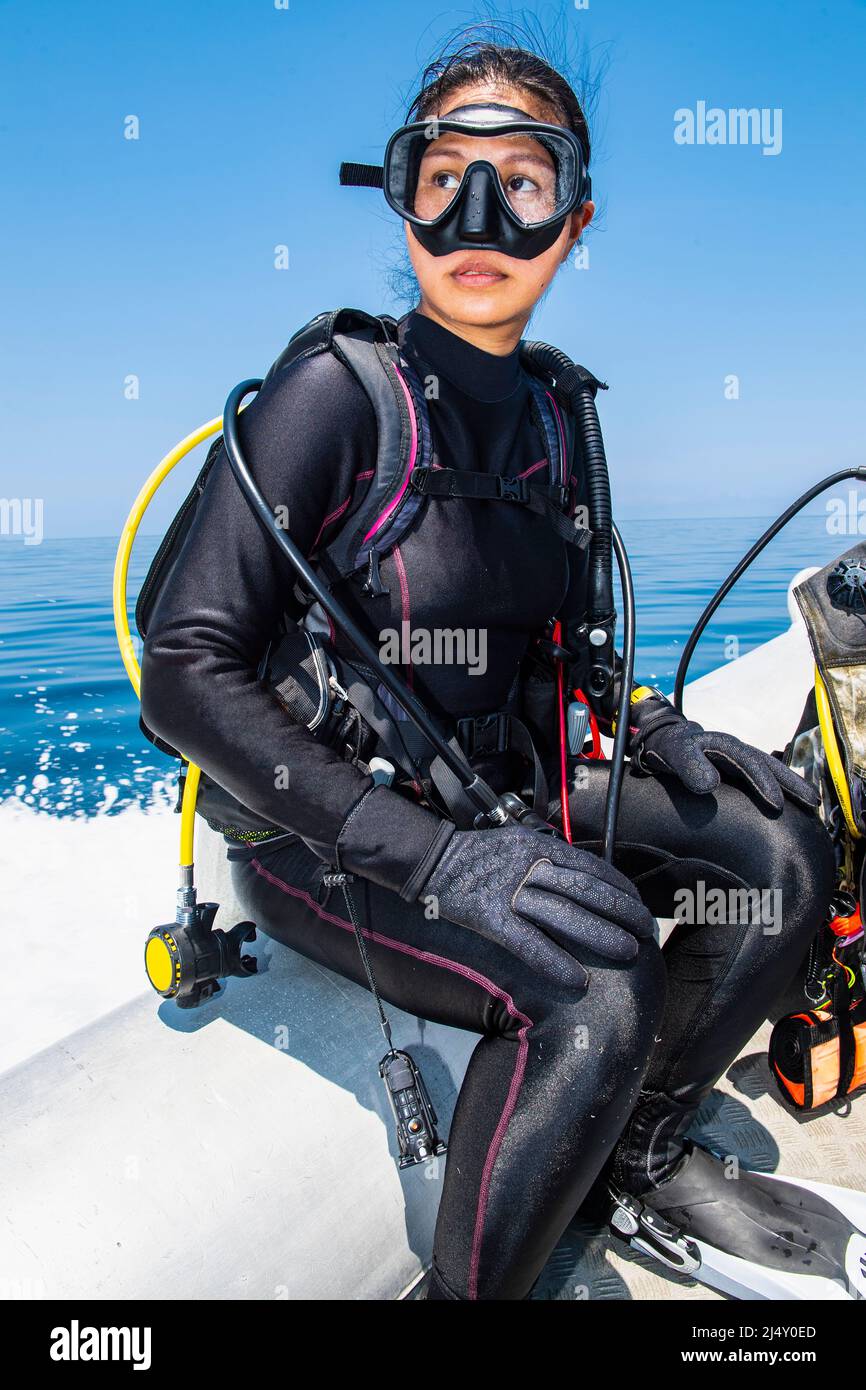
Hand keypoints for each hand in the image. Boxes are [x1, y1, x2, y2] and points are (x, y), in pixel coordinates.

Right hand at [419, 821, 655, 987]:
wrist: (430, 857)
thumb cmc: (477, 856)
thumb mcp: (519, 845)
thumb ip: (549, 861)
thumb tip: (586, 883)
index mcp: (540, 846)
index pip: (594, 868)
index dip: (622, 891)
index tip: (640, 910)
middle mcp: (530, 864)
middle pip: (586, 889)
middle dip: (622, 913)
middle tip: (647, 935)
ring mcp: (509, 889)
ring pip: (563, 914)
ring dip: (600, 934)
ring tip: (627, 953)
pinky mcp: (489, 915)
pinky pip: (526, 941)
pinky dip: (553, 960)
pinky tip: (576, 979)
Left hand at [629, 693, 818, 813]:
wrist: (667, 741)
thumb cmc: (671, 749)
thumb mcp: (675, 755)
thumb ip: (689, 767)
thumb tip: (711, 785)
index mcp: (724, 745)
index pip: (750, 764)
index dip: (764, 783)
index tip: (777, 804)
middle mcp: (737, 750)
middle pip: (770, 765)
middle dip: (792, 783)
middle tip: (812, 802)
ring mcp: (740, 759)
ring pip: (771, 770)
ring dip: (791, 785)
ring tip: (813, 802)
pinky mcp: (739, 770)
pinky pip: (764, 776)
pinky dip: (779, 787)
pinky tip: (792, 803)